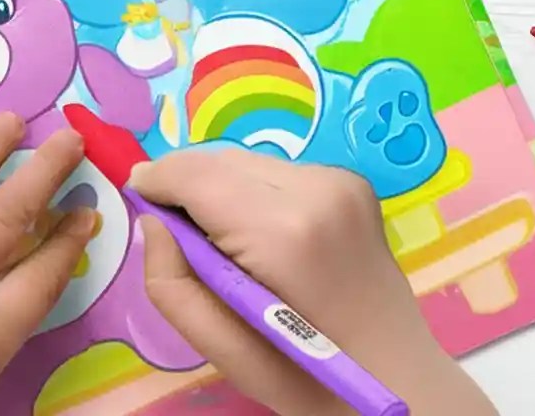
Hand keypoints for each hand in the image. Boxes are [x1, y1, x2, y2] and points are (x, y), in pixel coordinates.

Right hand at [132, 149, 497, 415]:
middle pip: (218, 159)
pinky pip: (276, 170)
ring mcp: (340, 181)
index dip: (156, 182)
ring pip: (245, 160)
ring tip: (226, 243)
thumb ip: (170, 283)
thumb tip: (152, 221)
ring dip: (221, 189)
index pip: (194, 173)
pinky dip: (255, 192)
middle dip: (187, 186)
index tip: (137, 202)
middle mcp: (316, 189)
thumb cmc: (304, 375)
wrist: (396, 376)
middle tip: (179, 235)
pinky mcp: (352, 181)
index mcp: (282, 232)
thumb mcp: (222, 351)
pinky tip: (264, 238)